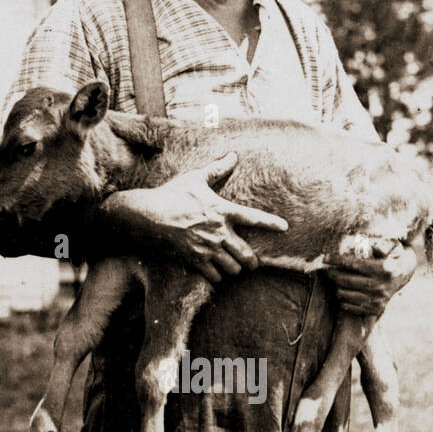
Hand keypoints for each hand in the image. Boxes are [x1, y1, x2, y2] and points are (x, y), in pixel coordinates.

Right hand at [102, 152, 287, 284]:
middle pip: (247, 255)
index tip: (285, 228)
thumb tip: (233, 154)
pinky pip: (216, 277)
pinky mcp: (195, 261)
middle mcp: (219, 232)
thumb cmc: (171, 195)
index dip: (271, 223)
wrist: (147, 216)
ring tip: (233, 267)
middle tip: (252, 263)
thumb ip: (217, 169)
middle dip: (252, 262)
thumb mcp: (195, 179)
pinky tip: (216, 273)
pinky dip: (218, 277)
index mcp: (222, 210)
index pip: (254, 218)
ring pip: (233, 269)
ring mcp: (207, 248)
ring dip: (235, 269)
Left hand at [325, 240, 416, 315]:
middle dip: (331, 273)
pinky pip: (349, 306)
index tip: (324, 257)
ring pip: (344, 294)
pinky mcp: (374, 309)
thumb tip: (358, 242)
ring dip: (336, 286)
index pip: (352, 263)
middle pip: (345, 280)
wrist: (405, 273)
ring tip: (336, 279)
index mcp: (382, 269)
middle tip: (327, 269)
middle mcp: (379, 285)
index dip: (335, 260)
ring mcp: (377, 299)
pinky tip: (344, 289)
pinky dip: (342, 298)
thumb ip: (374, 243)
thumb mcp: (388, 245)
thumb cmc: (391, 255)